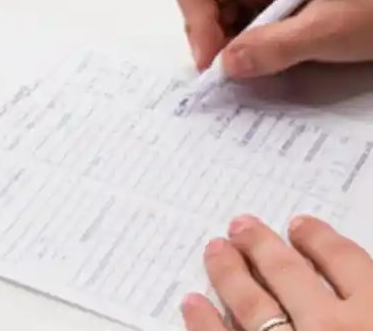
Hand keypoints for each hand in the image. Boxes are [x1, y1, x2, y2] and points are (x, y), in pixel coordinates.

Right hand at [170, 0, 372, 78]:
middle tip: (234, 72)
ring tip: (258, 68)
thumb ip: (275, 46)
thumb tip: (225, 65)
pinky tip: (268, 63)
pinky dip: (243, 54)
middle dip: (210, 40)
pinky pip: (237, 34)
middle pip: (199, 5)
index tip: (215, 61)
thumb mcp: (329, 30)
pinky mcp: (270, 13)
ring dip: (228, 50)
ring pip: (215, 23)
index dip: (196, 23)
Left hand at [181, 214, 372, 330]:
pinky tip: (192, 303)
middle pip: (289, 273)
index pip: (344, 262)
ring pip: (252, 303)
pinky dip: (204, 321)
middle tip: (241, 227)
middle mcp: (331, 326)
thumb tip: (349, 282)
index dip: (320, 239)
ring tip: (216, 251)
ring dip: (229, 273)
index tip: (302, 226)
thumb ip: (368, 297)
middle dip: (261, 246)